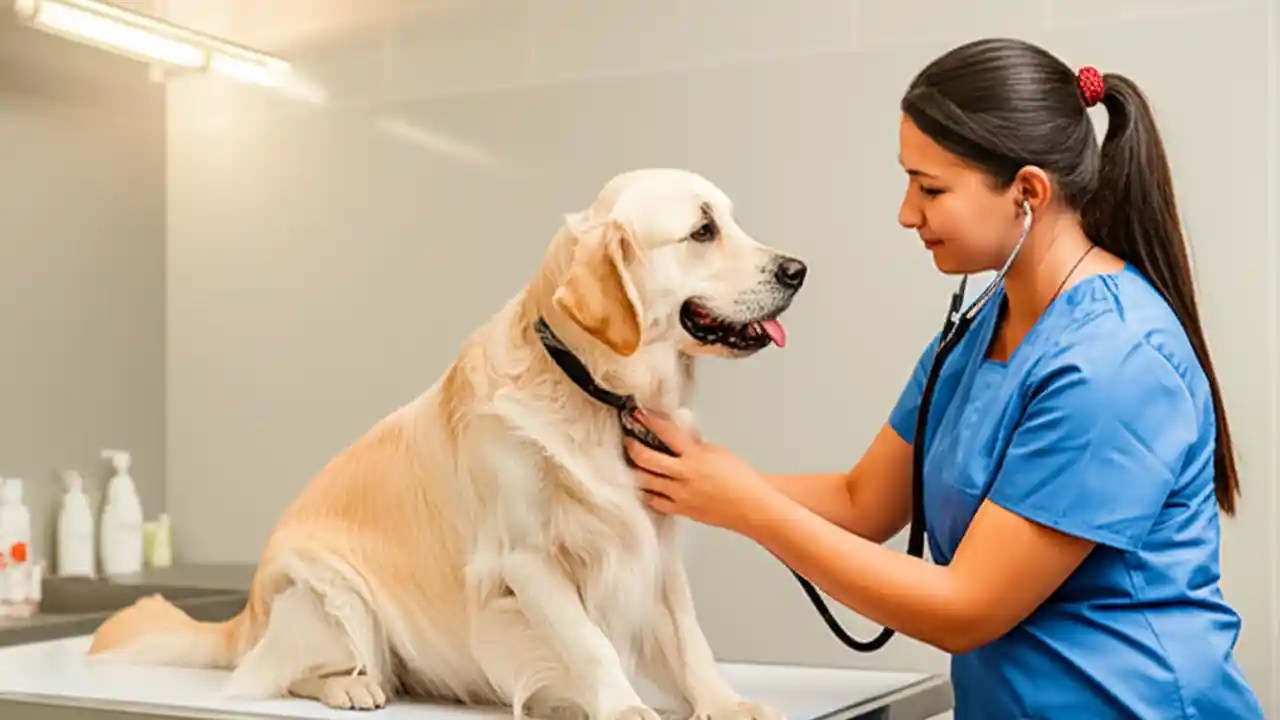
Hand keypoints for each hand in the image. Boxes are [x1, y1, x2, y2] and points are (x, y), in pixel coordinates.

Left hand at [624, 410, 780, 533]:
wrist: (751, 507)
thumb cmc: (741, 480)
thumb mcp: (718, 452)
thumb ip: (695, 444)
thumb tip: (679, 435)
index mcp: (695, 456)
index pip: (665, 432)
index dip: (648, 420)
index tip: (638, 414)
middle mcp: (684, 475)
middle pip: (645, 458)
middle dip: (632, 446)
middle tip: (628, 439)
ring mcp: (680, 494)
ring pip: (644, 481)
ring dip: (635, 469)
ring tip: (632, 462)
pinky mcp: (681, 510)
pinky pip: (654, 501)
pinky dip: (647, 492)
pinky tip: (645, 485)